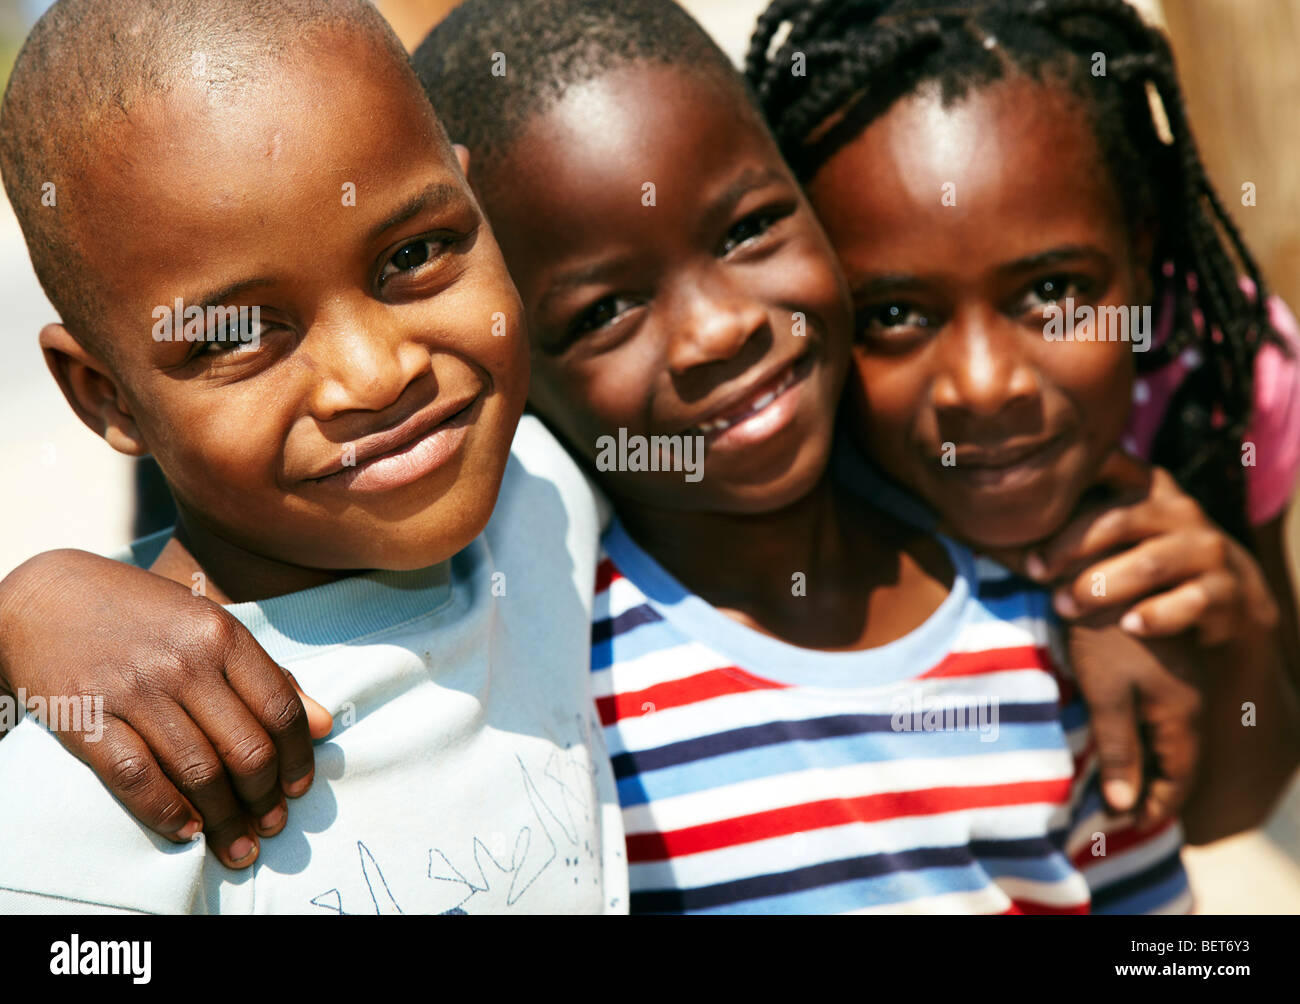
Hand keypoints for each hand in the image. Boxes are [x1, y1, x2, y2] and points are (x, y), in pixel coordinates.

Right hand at [0, 549, 331, 867]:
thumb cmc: (143, 615)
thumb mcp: (211, 627)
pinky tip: (188, 830)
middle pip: (247, 750)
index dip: (298, 760)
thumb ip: (268, 675)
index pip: (281, 710)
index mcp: (222, 634)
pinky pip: (139, 780)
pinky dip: (169, 814)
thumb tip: (326, 726)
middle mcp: (183, 662)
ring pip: (200, 774)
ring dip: (226, 820)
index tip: (298, 789)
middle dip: (266, 799)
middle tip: (272, 824)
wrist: (47, 598)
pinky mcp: (88, 719)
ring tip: (239, 842)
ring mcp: (134, 691)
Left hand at [1020, 451, 1277, 644]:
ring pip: (1151, 562)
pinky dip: (1156, 615)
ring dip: (1101, 586)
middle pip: (1119, 520)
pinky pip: (1189, 602)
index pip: (1103, 474)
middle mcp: (1180, 511)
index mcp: (1148, 486)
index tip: (1022, 523)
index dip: (1063, 498)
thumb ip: (1068, 514)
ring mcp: (1205, 549)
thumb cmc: (1144, 553)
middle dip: (1071, 548)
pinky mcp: (1224, 591)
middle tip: (1034, 572)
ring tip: (1063, 606)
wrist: (1225, 592)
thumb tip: (979, 517)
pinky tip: (1129, 625)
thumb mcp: (1115, 526)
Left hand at [1064, 614, 1203, 823]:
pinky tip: (1111, 742)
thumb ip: (1118, 749)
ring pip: (1165, 739)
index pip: (1177, 780)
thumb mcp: (1106, 695)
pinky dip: (1134, 739)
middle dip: (1148, 793)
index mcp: (1180, 714)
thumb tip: (1124, 805)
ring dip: (1142, 765)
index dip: (1153, 809)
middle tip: (1115, 817)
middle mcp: (1186, 702)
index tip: (1122, 830)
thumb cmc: (1102, 636)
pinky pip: (1153, 717)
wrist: (1103, 575)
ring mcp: (1174, 683)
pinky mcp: (1158, 667)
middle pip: (1175, 763)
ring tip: (1112, 787)